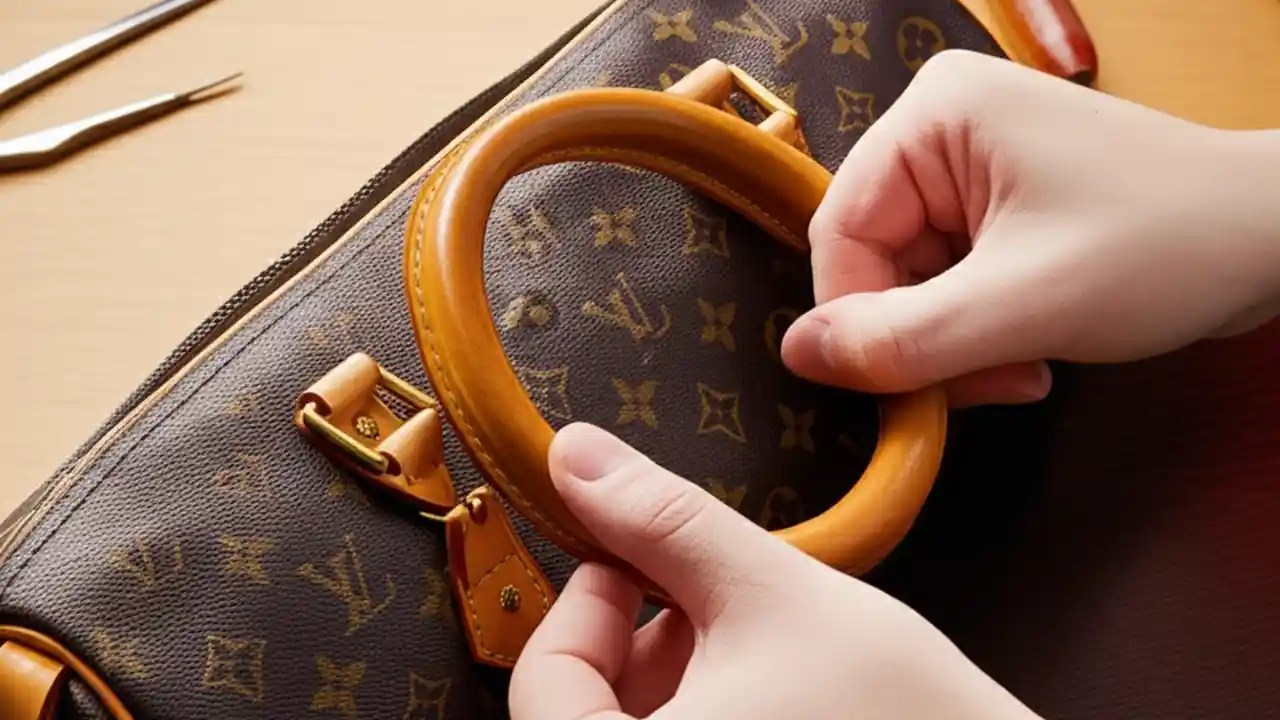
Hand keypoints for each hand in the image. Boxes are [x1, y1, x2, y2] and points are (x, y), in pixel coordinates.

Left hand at [509, 423, 1038, 718]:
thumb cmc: (906, 712)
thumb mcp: (773, 593)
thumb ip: (665, 520)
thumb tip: (577, 457)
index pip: (543, 685)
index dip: (583, 601)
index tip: (630, 559)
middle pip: (577, 716)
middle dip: (626, 641)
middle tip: (690, 594)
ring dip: (659, 680)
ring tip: (737, 638)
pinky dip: (694, 714)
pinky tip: (752, 687)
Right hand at [782, 50, 1279, 407]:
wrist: (1275, 239)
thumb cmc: (1162, 248)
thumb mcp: (1020, 306)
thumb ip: (900, 340)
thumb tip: (795, 355)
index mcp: (933, 116)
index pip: (840, 233)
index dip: (857, 319)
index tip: (905, 387)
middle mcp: (940, 129)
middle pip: (874, 260)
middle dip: (921, 336)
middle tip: (987, 384)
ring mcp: (969, 165)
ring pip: (909, 282)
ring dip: (952, 345)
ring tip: (1020, 370)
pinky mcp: (995, 202)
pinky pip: (946, 281)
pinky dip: (976, 331)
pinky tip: (1027, 351)